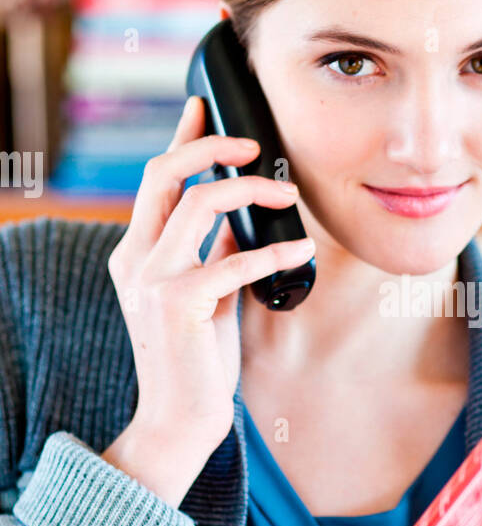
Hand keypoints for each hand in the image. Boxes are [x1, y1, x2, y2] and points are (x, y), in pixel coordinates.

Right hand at [103, 95, 314, 505]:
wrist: (179, 418)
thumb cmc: (196, 358)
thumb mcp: (206, 294)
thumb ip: (214, 252)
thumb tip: (243, 217)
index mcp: (135, 252)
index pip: (155, 179)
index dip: (180, 138)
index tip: (203, 107)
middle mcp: (135, 259)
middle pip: (166, 174)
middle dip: (213, 148)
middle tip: (256, 147)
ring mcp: (152, 281)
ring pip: (200, 203)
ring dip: (252, 192)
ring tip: (287, 197)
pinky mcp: (178, 306)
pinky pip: (233, 260)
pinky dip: (275, 251)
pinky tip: (302, 250)